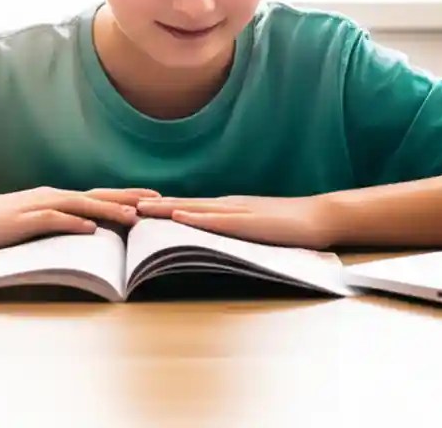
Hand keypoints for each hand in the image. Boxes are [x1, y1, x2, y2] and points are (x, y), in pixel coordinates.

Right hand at [0, 187, 158, 250]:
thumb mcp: (32, 223)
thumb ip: (57, 224)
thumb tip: (85, 232)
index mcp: (55, 198)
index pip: (97, 195)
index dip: (125, 195)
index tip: (153, 199)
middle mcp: (50, 196)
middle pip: (96, 194)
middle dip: (128, 197)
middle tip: (157, 202)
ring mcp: (36, 206)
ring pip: (80, 204)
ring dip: (108, 209)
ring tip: (133, 216)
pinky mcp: (22, 220)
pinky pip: (52, 220)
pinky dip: (73, 222)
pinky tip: (91, 228)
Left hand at [135, 195, 337, 249]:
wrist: (320, 216)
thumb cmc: (288, 225)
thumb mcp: (252, 227)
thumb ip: (230, 230)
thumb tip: (205, 238)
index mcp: (225, 207)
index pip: (185, 206)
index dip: (157, 207)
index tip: (130, 208)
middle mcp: (226, 205)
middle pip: (181, 203)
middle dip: (151, 206)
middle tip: (121, 206)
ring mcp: (238, 211)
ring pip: (194, 208)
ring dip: (165, 210)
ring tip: (138, 210)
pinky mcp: (251, 222)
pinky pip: (218, 220)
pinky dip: (197, 218)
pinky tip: (179, 218)